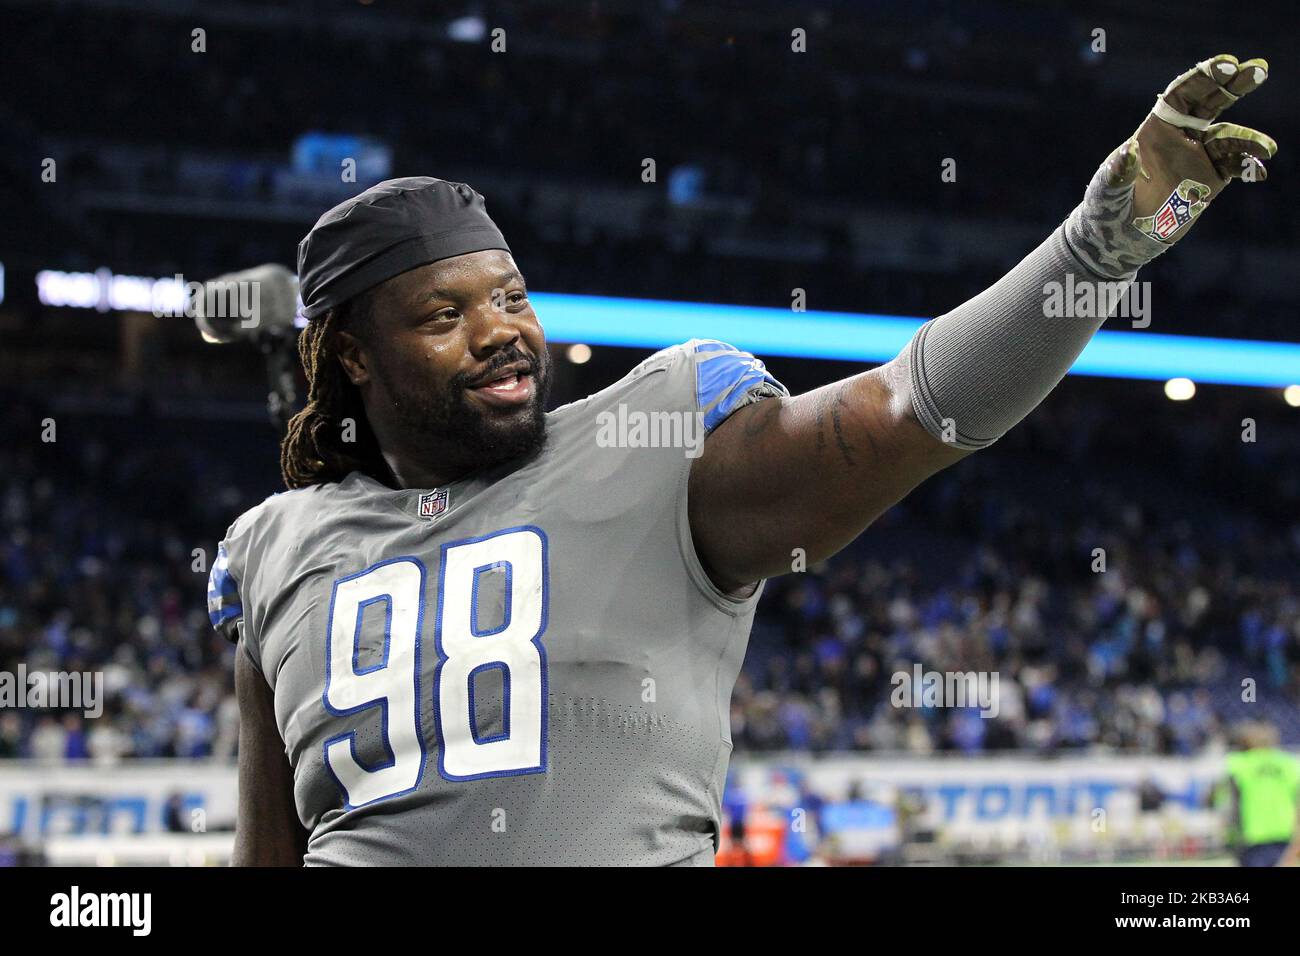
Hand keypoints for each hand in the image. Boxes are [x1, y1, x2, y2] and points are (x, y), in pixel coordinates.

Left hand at [1066, 54, 1276, 278]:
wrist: (1120, 240)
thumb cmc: (1107, 210)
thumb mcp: (1107, 192)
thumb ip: (1118, 173)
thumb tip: (1128, 153)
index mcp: (1154, 129)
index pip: (1181, 95)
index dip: (1202, 78)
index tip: (1226, 65)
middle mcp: (1180, 137)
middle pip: (1212, 102)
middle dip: (1234, 85)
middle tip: (1259, 68)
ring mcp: (1198, 156)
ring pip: (1229, 138)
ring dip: (1248, 140)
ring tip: (1266, 149)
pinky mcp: (1210, 180)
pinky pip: (1235, 166)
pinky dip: (1248, 166)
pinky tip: (1259, 172)